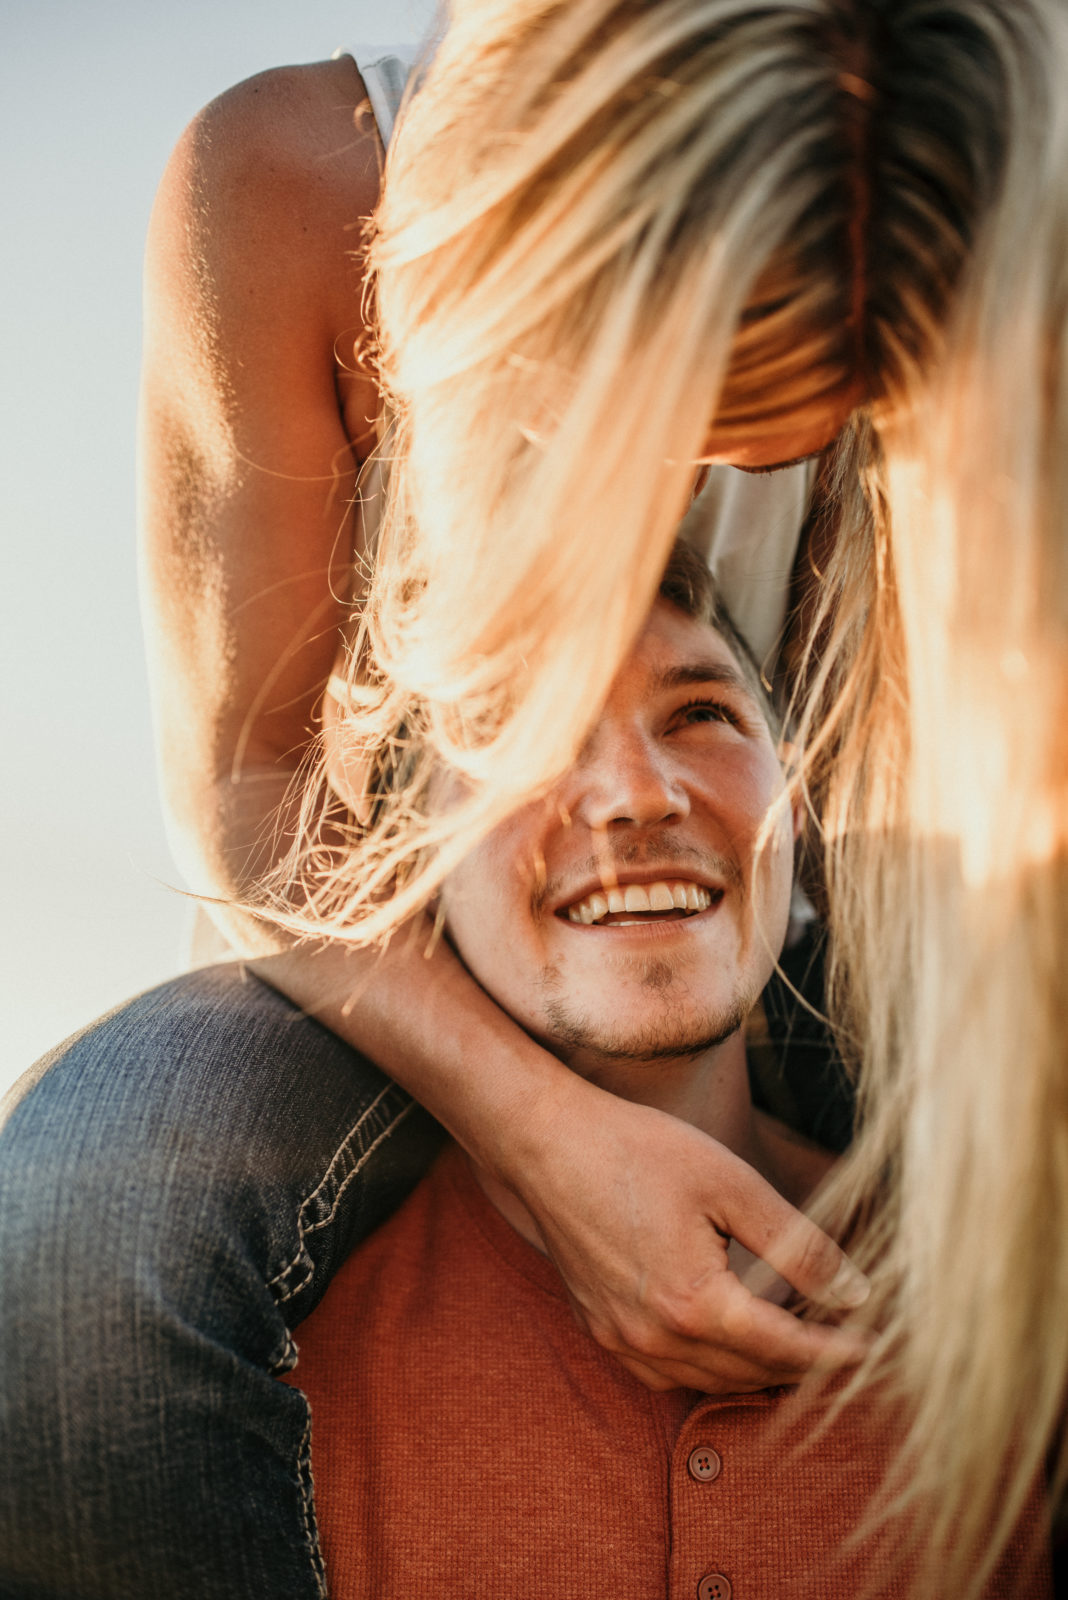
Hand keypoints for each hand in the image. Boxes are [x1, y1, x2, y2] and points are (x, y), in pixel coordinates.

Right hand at [509, 1080, 869, 1392]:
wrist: (545, 1142)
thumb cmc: (638, 1150)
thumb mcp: (731, 1185)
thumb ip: (799, 1246)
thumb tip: (855, 1293)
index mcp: (695, 1304)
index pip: (785, 1350)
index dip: (835, 1354)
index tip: (874, 1352)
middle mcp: (655, 1337)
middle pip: (750, 1375)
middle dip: (802, 1365)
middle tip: (841, 1337)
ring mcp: (622, 1339)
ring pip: (708, 1383)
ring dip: (757, 1369)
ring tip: (795, 1336)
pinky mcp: (600, 1329)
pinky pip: (667, 1373)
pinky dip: (708, 1366)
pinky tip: (728, 1337)